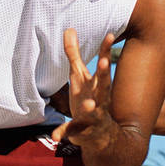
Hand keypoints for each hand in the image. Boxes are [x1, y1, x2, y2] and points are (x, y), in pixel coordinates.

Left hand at [51, 29, 117, 146]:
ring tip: (89, 104)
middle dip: (104, 73)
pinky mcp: (80, 131)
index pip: (103, 66)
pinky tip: (55, 136)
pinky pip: (72, 131)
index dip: (105, 50)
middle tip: (104, 62)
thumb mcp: (80, 76)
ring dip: (91, 107)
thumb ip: (74, 55)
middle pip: (104, 85)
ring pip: (93, 111)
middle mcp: (98, 99)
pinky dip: (63, 133)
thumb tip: (69, 29)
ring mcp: (91, 116)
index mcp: (97, 85)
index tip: (109, 34)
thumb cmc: (88, 99)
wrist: (100, 136)